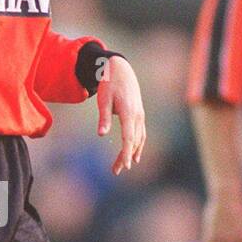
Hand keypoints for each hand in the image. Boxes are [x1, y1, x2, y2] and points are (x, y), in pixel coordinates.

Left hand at [96, 57, 145, 173]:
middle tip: (116, 171)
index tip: (122, 166)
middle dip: (125, 157)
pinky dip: (137, 145)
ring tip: (124, 166)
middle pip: (133, 142)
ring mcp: (140, 115)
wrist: (120, 69)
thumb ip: (103, 118)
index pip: (128, 138)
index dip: (125, 153)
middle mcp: (137, 115)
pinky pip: (140, 133)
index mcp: (128, 112)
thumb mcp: (103, 99)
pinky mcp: (139, 114)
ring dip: (132, 153)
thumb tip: (101, 134)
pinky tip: (134, 154)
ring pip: (139, 138)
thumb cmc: (110, 84)